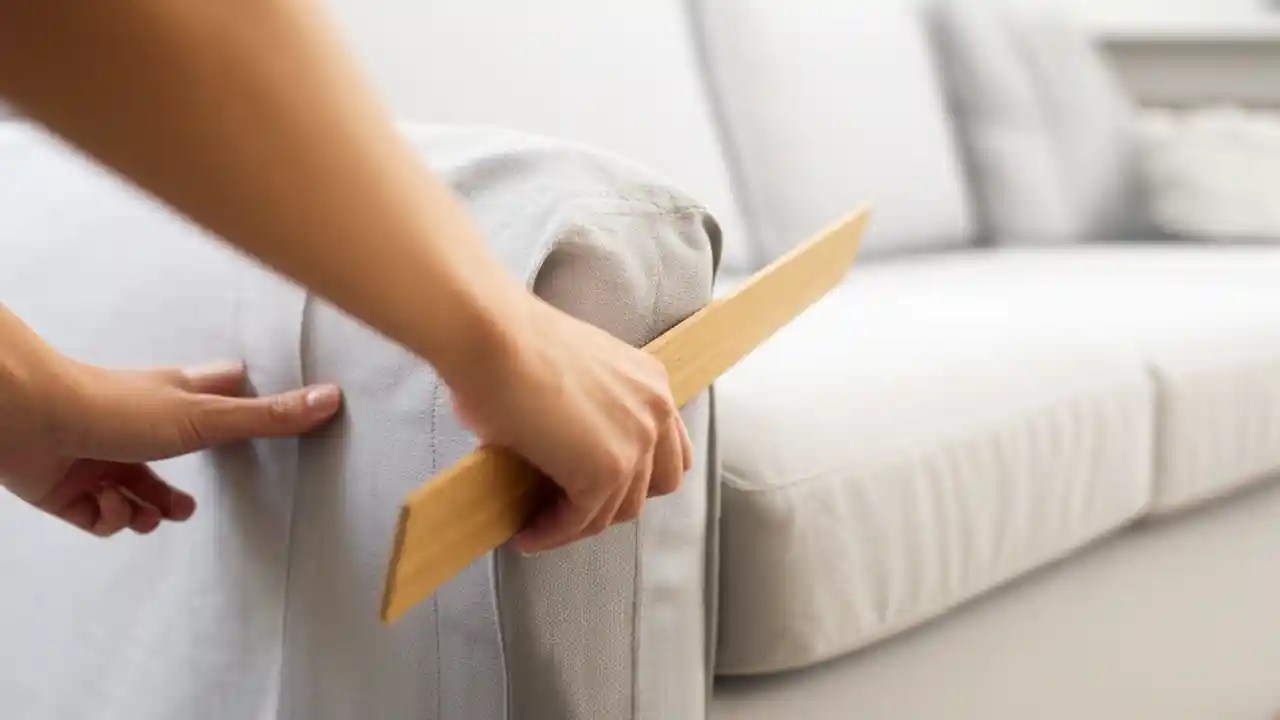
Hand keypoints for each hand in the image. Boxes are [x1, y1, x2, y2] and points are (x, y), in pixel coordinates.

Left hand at [0, 358, 340, 536]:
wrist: (28, 421)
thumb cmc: (115, 407)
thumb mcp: (205, 417)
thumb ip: (266, 417)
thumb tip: (331, 399)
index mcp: (177, 397)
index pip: (221, 390)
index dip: (241, 399)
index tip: (258, 413)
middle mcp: (143, 425)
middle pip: (178, 455)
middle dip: (182, 490)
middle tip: (187, 506)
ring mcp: (105, 457)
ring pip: (139, 499)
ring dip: (147, 513)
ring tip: (150, 512)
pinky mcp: (73, 490)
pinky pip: (105, 519)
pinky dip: (108, 518)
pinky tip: (103, 502)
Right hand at [449, 294, 692, 554]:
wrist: (493, 338)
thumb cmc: (513, 346)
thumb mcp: (575, 378)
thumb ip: (588, 414)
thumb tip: (558, 452)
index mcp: (652, 382)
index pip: (671, 451)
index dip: (640, 478)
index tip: (602, 488)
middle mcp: (656, 411)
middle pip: (654, 486)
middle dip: (613, 503)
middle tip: (572, 508)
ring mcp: (635, 443)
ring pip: (617, 510)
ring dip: (578, 523)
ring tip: (540, 524)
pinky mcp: (605, 471)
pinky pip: (581, 520)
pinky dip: (553, 532)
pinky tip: (527, 533)